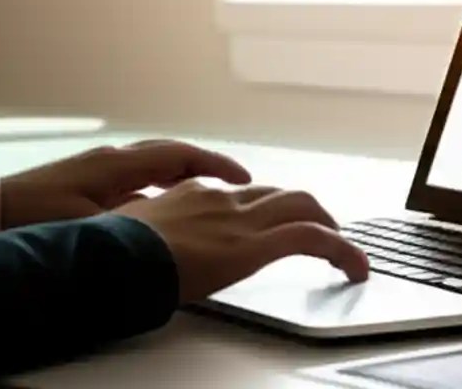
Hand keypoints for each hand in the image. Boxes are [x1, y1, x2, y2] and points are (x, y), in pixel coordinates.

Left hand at [0, 140, 252, 229]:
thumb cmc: (31, 221)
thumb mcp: (88, 227)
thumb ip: (131, 222)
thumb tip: (168, 223)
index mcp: (116, 165)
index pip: (180, 155)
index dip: (216, 165)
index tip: (244, 178)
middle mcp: (111, 160)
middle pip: (171, 156)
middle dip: (207, 167)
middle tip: (236, 184)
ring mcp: (98, 170)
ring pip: (154, 168)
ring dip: (184, 178)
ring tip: (209, 198)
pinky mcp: (85, 183)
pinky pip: (136, 180)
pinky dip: (159, 189)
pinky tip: (164, 211)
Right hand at [116, 182, 369, 301]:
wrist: (107, 258)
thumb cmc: (109, 254)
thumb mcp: (133, 239)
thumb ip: (155, 238)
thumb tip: (153, 252)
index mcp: (192, 194)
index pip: (243, 193)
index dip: (267, 206)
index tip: (274, 220)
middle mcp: (222, 198)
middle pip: (280, 193)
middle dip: (307, 209)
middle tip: (322, 231)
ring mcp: (239, 219)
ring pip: (303, 206)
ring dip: (329, 226)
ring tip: (344, 251)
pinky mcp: (253, 245)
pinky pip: (312, 238)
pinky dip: (341, 250)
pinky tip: (353, 267)